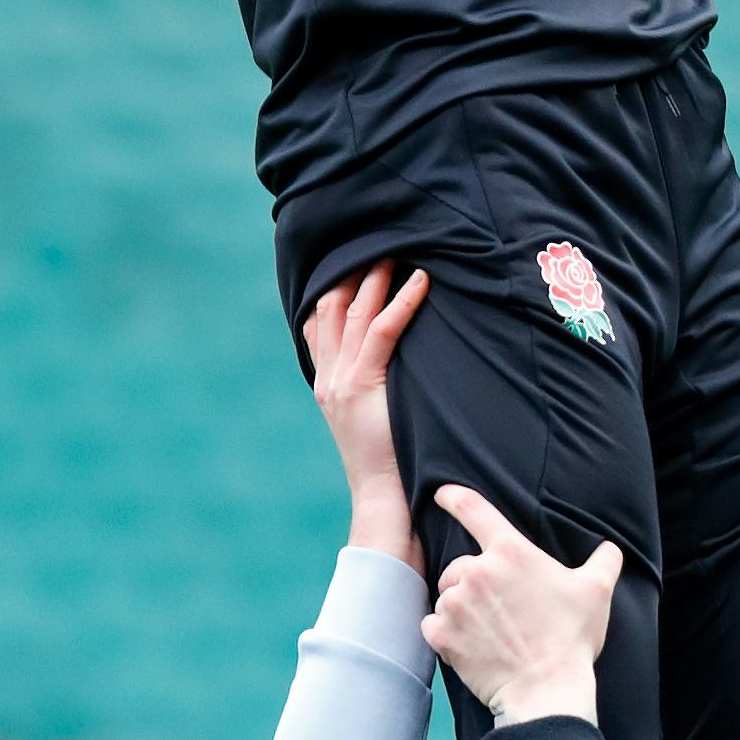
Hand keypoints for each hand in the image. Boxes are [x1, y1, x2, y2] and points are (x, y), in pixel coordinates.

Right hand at [306, 265, 428, 567]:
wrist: (384, 498)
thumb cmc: (392, 462)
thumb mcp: (376, 417)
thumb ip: (376, 387)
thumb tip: (396, 365)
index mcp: (327, 383)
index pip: (319, 322)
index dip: (330, 285)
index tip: (347, 256)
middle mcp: (328, 377)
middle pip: (331, 308)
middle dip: (350, 270)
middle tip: (375, 240)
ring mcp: (342, 380)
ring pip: (354, 313)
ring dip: (375, 277)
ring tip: (397, 250)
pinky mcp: (363, 386)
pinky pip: (382, 332)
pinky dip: (401, 302)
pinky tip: (420, 283)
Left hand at [421, 486, 620, 724]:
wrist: (546, 689)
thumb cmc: (571, 639)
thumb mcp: (596, 592)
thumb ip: (604, 562)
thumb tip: (610, 550)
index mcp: (511, 552)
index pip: (474, 510)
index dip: (454, 497)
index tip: (442, 494)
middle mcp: (477, 571)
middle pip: (460, 565)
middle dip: (472, 583)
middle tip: (498, 610)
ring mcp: (456, 603)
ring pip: (446, 596)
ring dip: (460, 609)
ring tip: (488, 632)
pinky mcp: (442, 634)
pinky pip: (432, 624)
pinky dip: (445, 633)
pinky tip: (470, 646)